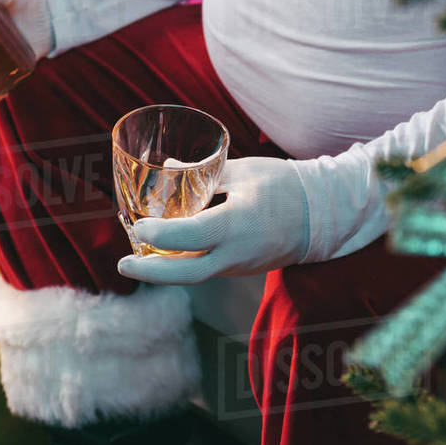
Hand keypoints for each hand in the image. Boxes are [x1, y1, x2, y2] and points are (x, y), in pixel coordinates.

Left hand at [117, 156, 309, 283]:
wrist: (323, 215)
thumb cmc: (283, 185)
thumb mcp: (244, 171)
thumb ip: (204, 174)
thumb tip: (168, 170)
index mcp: (238, 224)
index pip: (191, 236)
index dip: (160, 234)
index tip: (138, 225)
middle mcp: (237, 252)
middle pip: (186, 274)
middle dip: (150, 272)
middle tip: (122, 264)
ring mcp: (239, 266)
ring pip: (194, 275)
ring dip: (163, 270)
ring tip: (136, 258)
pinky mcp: (240, 269)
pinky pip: (206, 270)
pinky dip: (182, 264)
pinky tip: (164, 255)